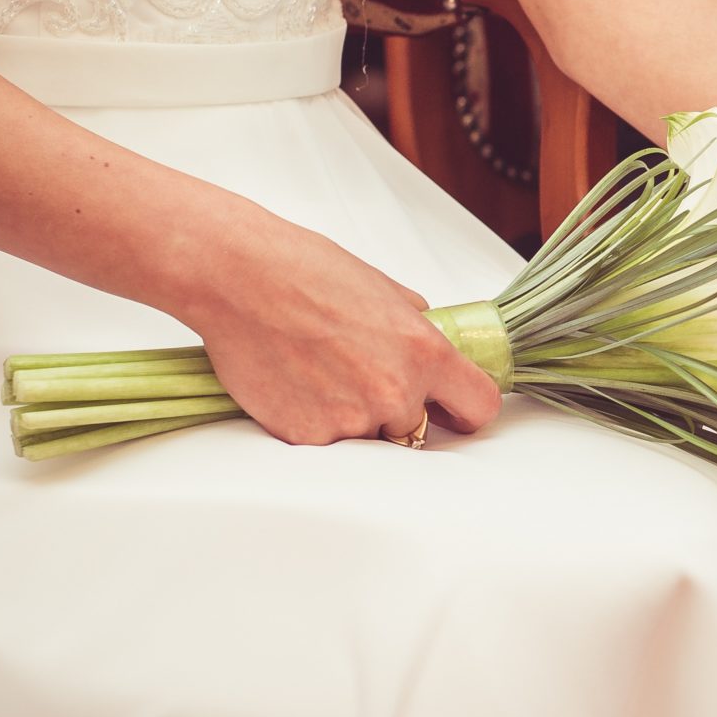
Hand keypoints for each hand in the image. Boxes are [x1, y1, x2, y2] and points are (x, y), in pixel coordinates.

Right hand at [171, 207, 500, 445]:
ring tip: (320, 373)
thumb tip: (430, 340)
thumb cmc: (305, 272)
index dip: (465, 411)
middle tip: (356, 373)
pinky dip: (314, 421)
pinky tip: (296, 384)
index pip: (478, 407)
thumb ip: (416, 327)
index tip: (452, 411)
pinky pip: (327, 444)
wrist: (238, 279)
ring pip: (369, 438)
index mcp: (424, 353)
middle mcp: (394, 393)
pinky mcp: (307, 437)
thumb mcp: (384, 290)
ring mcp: (350, 420)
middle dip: (394, 408)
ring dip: (353, 417)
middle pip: (416, 427)